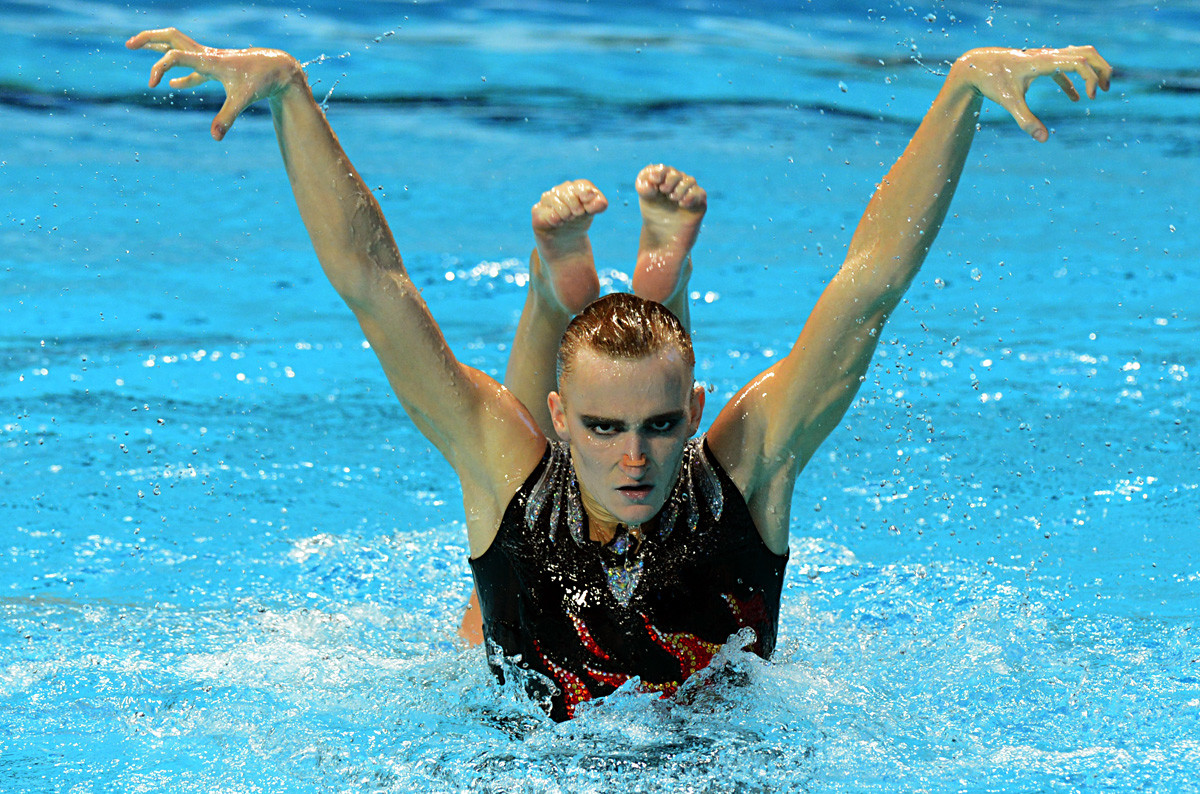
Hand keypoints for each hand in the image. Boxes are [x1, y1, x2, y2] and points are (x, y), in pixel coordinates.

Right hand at [126, 28, 303, 140]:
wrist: (279, 68)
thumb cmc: (261, 81)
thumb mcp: (243, 100)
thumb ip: (227, 118)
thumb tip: (215, 137)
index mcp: (208, 60)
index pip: (174, 56)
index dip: (159, 68)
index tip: (152, 85)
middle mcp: (206, 55)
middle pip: (170, 37)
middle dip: (149, 38)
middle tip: (128, 44)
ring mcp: (210, 60)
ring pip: (179, 47)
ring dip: (159, 48)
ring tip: (137, 48)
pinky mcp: (217, 68)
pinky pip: (192, 67)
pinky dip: (180, 72)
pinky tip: (173, 84)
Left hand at [953, 46, 1111, 141]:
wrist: (975, 66)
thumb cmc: (991, 81)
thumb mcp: (1008, 102)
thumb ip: (1026, 120)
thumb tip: (1043, 139)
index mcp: (1044, 61)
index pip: (1079, 62)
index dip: (1090, 78)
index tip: (1090, 98)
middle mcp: (1047, 55)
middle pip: (1086, 53)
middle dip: (1101, 68)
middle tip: (1106, 88)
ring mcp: (1044, 58)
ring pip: (1078, 56)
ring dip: (1091, 70)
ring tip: (1099, 90)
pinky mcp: (1039, 64)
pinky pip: (1063, 69)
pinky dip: (1073, 81)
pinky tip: (1076, 98)